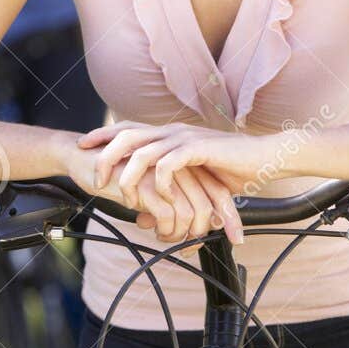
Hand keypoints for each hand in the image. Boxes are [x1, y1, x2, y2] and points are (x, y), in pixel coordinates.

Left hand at [80, 121, 279, 239]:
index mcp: (169, 134)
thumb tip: (143, 218)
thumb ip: (166, 197)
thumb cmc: (231, 171)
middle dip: (104, 155)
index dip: (103, 135)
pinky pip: (168, 164)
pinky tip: (162, 197)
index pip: (127, 129)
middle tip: (95, 180)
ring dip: (129, 176)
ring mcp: (185, 138)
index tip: (83, 146)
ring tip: (127, 198)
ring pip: (142, 152)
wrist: (265, 158)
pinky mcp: (199, 149)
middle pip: (126, 135)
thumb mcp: (192, 187)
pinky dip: (159, 182)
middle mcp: (172, 131)